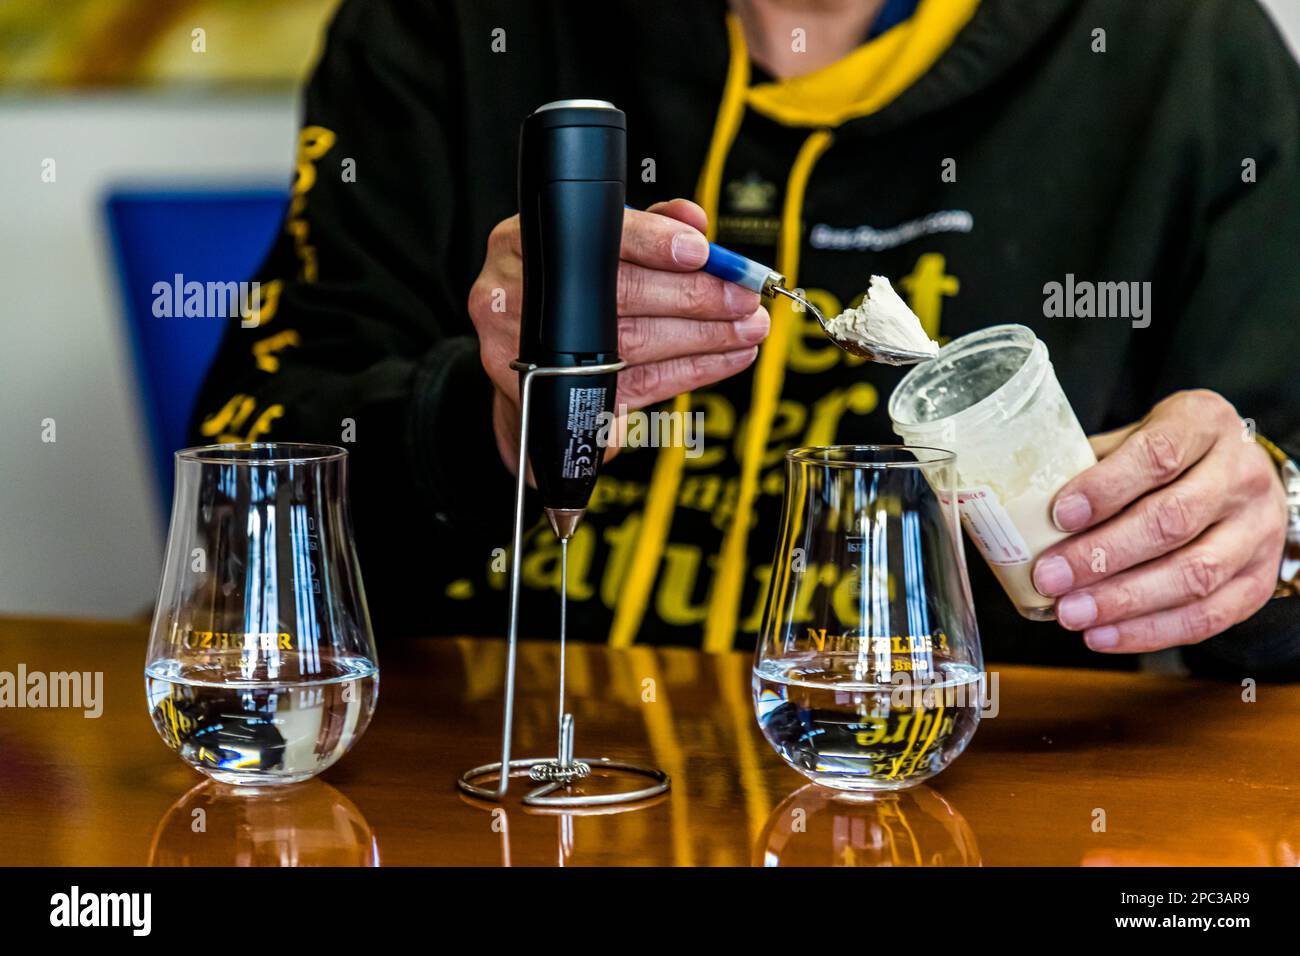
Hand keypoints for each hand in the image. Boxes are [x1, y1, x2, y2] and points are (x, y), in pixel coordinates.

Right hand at [468, 199, 767, 473]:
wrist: (524, 366)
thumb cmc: (563, 296)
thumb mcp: (589, 250)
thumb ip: (641, 228)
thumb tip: (692, 219)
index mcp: (522, 242)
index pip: (593, 237)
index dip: (651, 242)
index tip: (699, 251)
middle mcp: (514, 294)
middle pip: (618, 295)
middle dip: (692, 296)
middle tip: (743, 299)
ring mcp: (530, 350)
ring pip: (630, 343)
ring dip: (701, 337)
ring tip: (746, 328)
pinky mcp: (558, 397)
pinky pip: (634, 384)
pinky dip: (686, 370)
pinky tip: (724, 357)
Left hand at [1031, 390, 1286, 652]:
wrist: (1239, 479)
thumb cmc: (1168, 458)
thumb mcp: (1132, 440)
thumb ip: (1087, 466)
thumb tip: (1017, 508)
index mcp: (1203, 424)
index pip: (1158, 454)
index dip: (1107, 487)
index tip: (1060, 515)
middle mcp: (1241, 474)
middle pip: (1172, 520)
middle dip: (1102, 555)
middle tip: (1051, 577)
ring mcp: (1256, 530)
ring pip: (1194, 573)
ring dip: (1124, 601)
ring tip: (1071, 613)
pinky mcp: (1257, 579)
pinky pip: (1207, 615)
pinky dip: (1150, 631)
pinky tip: (1104, 635)